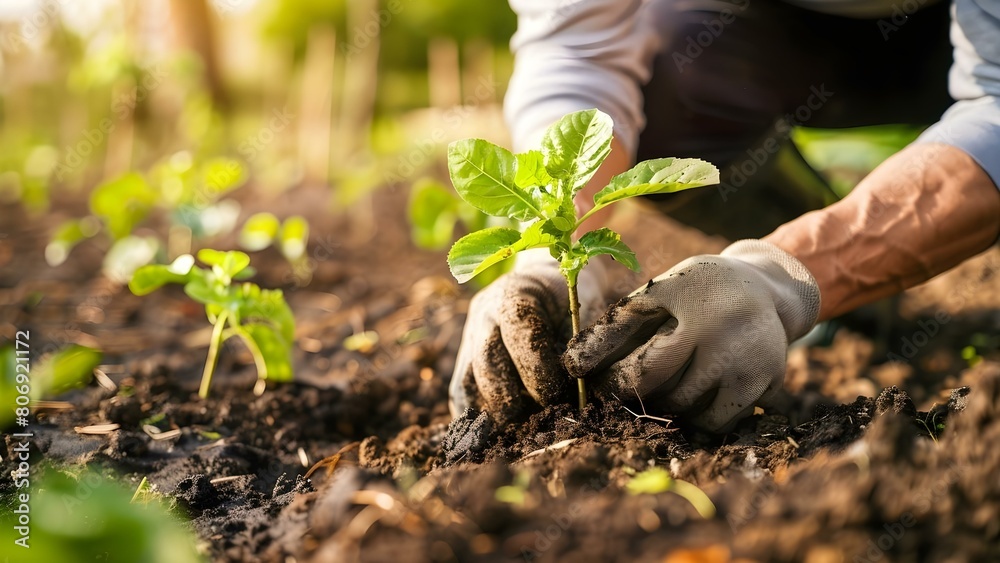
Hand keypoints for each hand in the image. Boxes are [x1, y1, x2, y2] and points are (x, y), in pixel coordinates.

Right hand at [449, 250, 609, 422]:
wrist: (547, 276)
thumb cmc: (573, 296)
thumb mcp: (581, 309)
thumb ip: (577, 346)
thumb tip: (576, 391)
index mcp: (517, 292)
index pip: (520, 333)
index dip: (537, 369)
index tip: (556, 394)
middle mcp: (486, 310)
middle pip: (486, 360)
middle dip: (510, 398)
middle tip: (534, 422)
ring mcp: (471, 332)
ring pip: (467, 379)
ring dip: (489, 413)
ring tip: (511, 436)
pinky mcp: (466, 352)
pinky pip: (461, 388)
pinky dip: (473, 414)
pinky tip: (487, 437)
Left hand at [563, 240, 819, 431]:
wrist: (765, 288)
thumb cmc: (694, 291)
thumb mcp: (656, 294)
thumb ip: (615, 328)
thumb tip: (571, 367)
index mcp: (692, 309)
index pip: (644, 368)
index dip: (612, 384)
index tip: (588, 386)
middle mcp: (726, 337)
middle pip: (665, 394)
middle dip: (634, 396)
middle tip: (617, 391)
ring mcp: (751, 363)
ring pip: (688, 411)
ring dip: (665, 406)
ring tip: (657, 387)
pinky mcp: (768, 383)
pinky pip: (717, 422)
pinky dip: (697, 417)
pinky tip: (690, 394)